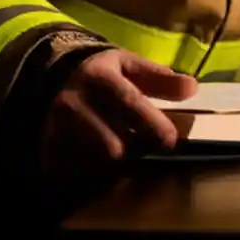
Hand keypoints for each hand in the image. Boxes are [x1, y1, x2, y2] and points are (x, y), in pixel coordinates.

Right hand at [39, 49, 196, 178]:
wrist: (52, 76)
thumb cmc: (102, 74)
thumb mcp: (130, 66)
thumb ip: (160, 79)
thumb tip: (193, 88)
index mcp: (99, 78)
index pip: (129, 103)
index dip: (152, 123)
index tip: (170, 140)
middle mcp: (73, 103)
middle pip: (110, 144)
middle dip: (132, 151)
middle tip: (146, 149)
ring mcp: (55, 128)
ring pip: (93, 162)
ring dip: (113, 165)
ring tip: (120, 152)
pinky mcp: (46, 148)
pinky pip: (75, 173)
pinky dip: (91, 173)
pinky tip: (99, 162)